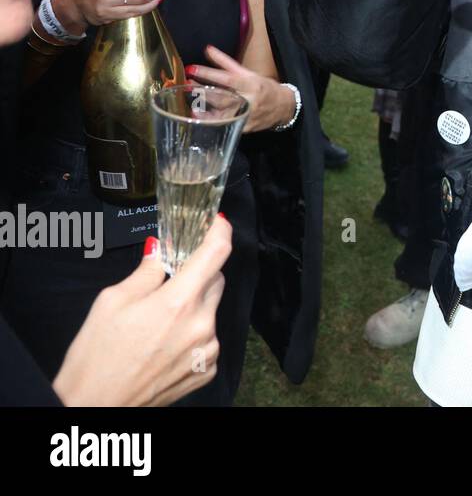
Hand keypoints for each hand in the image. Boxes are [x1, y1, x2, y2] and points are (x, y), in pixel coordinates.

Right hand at [52, 216, 229, 405]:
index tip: (217, 222)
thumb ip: (146, 272)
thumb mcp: (112, 302)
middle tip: (169, 282)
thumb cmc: (96, 357)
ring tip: (157, 324)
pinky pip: (208, 338)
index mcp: (178, 302)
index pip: (216, 253)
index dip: (220, 231)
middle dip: (197, 274)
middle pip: (215, 281)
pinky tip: (164, 345)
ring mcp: (208, 349)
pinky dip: (193, 334)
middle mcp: (201, 325)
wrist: (95, 407)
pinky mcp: (207, 369)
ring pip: (211, 310)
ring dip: (193, 307)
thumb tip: (161, 250)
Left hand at [185, 44, 292, 131]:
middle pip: (221, 96)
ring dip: (202, 107)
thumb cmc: (264, 87)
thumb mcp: (249, 73)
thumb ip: (227, 63)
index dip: (208, 73)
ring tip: (190, 100)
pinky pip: (223, 125)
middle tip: (186, 83)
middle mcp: (249, 100)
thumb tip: (207, 49)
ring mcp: (246, 115)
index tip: (191, 68)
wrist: (284, 107)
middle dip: (201, 90)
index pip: (227, 78)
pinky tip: (198, 114)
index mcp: (251, 83)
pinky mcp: (243, 127)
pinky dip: (209, 120)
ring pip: (220, 113)